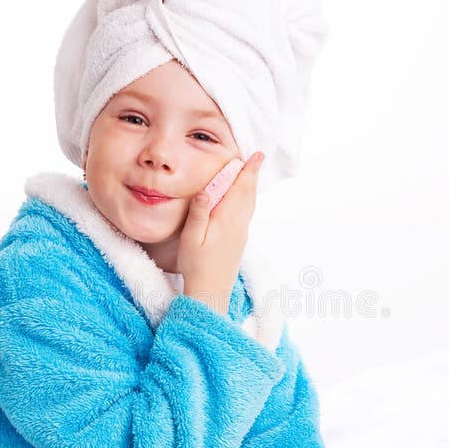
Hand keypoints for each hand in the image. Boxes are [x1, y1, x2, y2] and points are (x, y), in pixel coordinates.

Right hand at [177, 153, 263, 307]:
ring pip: (250, 204)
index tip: (256, 156)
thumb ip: (198, 214)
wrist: (211, 292)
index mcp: (227, 220)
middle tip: (257, 158)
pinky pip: (247, 213)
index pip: (240, 189)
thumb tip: (205, 190)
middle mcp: (238, 225)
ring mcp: (241, 233)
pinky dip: (248, 199)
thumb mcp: (191, 239)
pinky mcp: (239, 241)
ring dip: (251, 187)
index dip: (248, 171)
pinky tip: (244, 200)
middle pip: (248, 194)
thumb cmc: (197, 266)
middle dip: (252, 175)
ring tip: (251, 174)